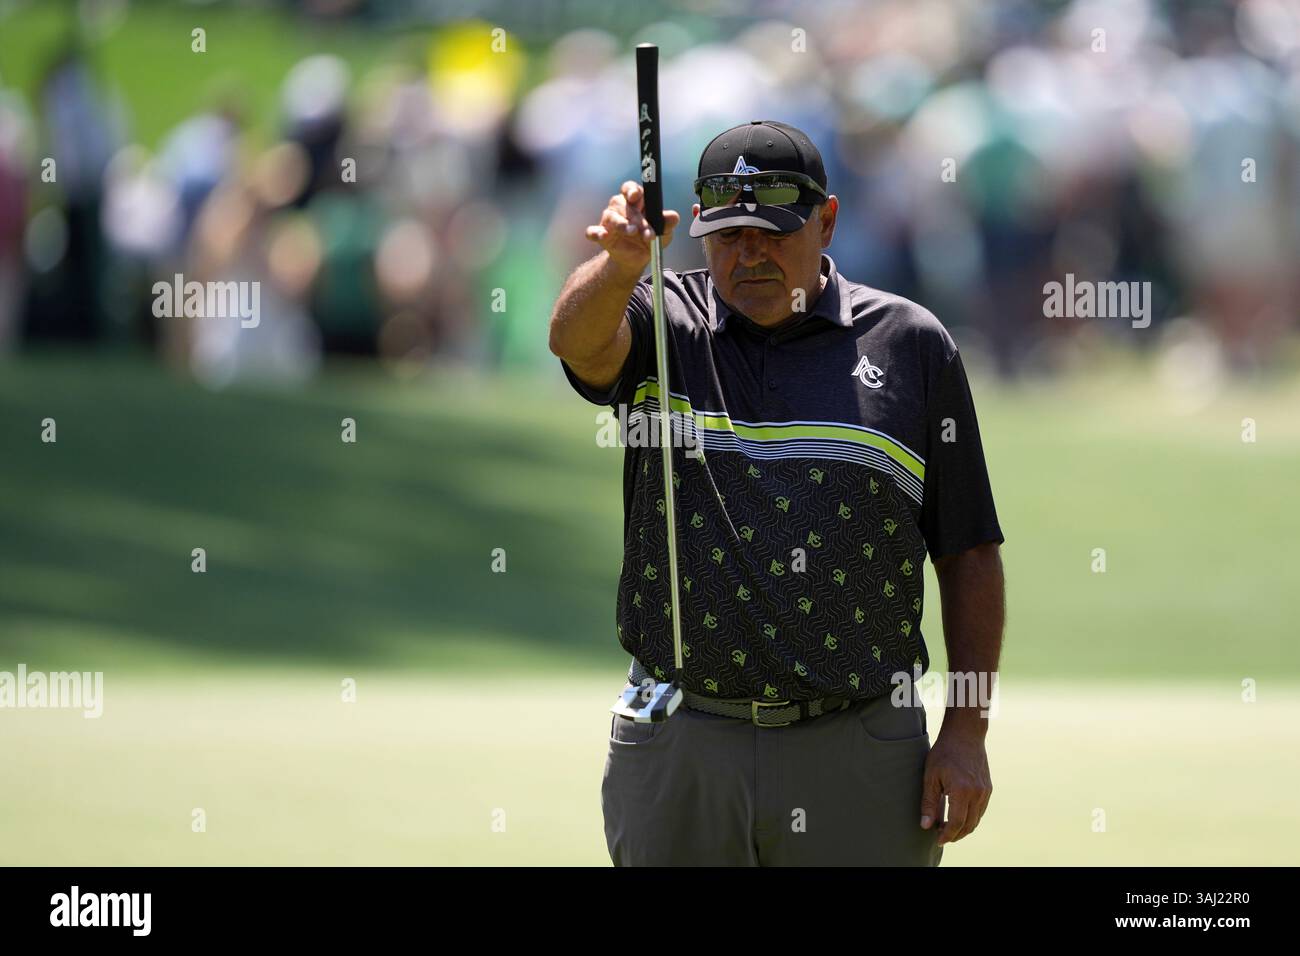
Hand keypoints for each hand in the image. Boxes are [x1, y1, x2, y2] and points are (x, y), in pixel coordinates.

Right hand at [585, 180, 680, 274]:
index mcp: (635, 202)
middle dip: (636, 218)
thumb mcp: (663, 233)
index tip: (636, 196)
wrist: (637, 258)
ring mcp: (609, 220)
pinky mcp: (600, 234)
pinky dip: (596, 233)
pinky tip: (602, 236)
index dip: (632, 190)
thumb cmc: (649, 239)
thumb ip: (667, 224)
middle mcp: (620, 207)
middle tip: (646, 231)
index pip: (630, 189)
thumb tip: (674, 217)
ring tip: (632, 232)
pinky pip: (593, 231)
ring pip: (610, 216)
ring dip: (621, 224)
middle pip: (623, 204)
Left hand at [919, 726, 991, 845]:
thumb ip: (929, 803)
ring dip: (963, 828)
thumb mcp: (931, 776)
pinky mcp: (988, 788)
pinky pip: (980, 810)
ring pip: (976, 820)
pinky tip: (959, 816)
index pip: (957, 823)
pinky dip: (971, 818)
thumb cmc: (944, 753)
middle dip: (955, 835)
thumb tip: (926, 826)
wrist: (965, 735)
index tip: (937, 840)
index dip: (947, 835)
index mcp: (961, 791)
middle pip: (968, 825)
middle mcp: (977, 793)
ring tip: (947, 827)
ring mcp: (985, 791)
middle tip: (941, 835)